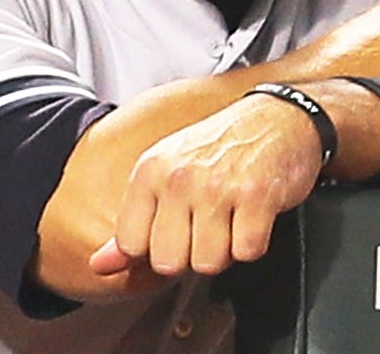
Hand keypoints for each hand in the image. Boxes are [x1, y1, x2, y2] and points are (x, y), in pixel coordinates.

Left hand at [88, 91, 324, 279]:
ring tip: (232, 220)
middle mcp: (180, 178)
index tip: (175, 230)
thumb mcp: (167, 173)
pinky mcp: (257, 196)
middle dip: (192, 254)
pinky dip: (254, 243)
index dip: (157, 247)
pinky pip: (247, 252)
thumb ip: (134, 222)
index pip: (131, 245)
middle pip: (169, 262)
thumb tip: (100, 265)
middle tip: (208, 227)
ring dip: (226, 250)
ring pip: (209, 263)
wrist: (279, 114)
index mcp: (151, 172)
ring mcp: (219, 187)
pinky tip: (253, 217)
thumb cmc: (223, 145)